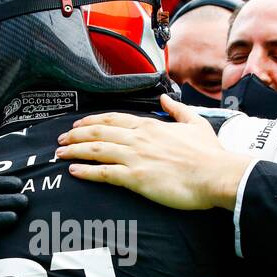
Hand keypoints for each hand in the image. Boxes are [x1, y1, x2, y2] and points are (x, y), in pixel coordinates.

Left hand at [57, 94, 249, 210]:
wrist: (216, 174)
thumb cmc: (209, 154)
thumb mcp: (195, 123)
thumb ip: (177, 109)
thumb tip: (165, 98)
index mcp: (150, 126)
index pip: (113, 119)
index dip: (92, 121)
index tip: (79, 125)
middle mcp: (138, 138)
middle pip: (99, 132)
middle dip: (76, 135)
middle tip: (61, 139)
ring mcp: (135, 158)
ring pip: (96, 150)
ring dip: (75, 151)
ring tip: (60, 154)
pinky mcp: (136, 178)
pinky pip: (104, 173)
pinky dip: (86, 171)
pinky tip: (73, 171)